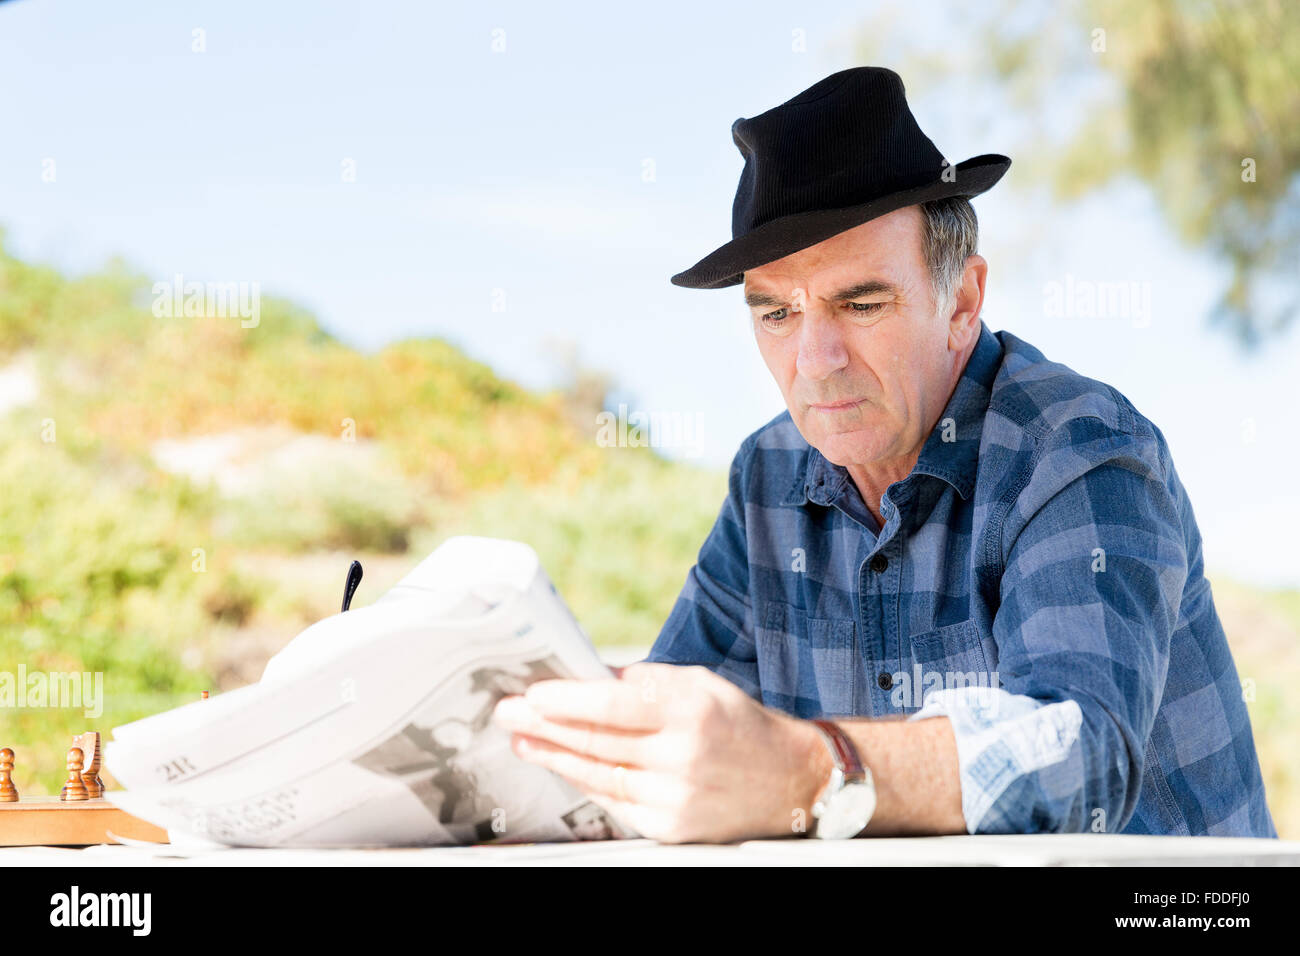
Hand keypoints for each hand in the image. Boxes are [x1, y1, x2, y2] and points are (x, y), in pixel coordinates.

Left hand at [491, 662, 831, 842]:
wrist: (789, 781)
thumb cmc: (737, 723)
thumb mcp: (700, 684)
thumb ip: (645, 683)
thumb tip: (586, 681)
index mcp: (691, 708)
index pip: (613, 705)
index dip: (566, 701)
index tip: (532, 694)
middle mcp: (683, 754)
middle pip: (597, 740)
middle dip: (544, 726)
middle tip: (508, 714)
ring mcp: (675, 795)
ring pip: (598, 774)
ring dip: (554, 756)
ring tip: (524, 741)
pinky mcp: (670, 826)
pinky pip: (614, 801)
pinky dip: (584, 782)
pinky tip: (562, 767)